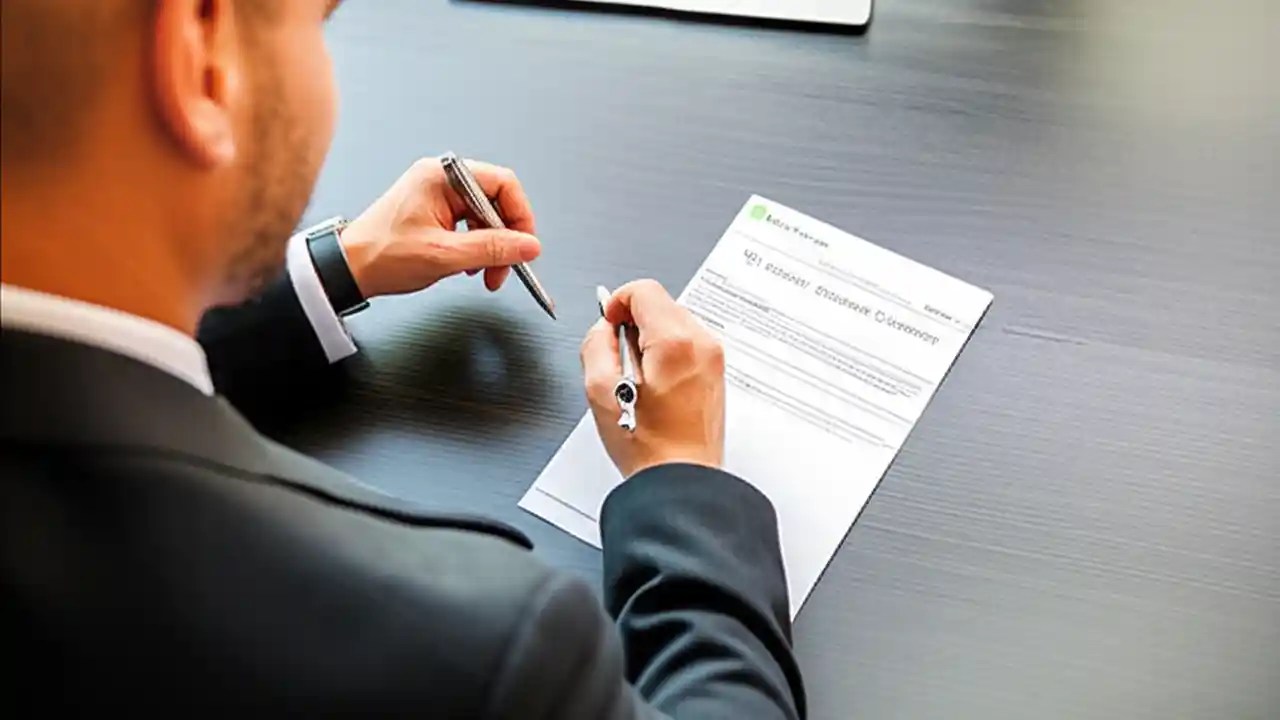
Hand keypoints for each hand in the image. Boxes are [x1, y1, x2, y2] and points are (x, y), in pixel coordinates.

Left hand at [338, 157, 540, 297]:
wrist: (349, 269)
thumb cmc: (381, 255)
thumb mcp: (444, 255)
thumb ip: (491, 249)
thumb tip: (527, 245)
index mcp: (442, 177)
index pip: (503, 183)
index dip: (520, 215)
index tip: (524, 244)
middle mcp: (441, 179)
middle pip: (496, 201)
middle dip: (505, 238)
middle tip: (505, 266)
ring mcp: (437, 194)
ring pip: (485, 216)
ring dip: (491, 247)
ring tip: (485, 273)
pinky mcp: (434, 211)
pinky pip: (469, 224)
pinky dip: (476, 247)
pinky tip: (468, 265)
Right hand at [580, 280, 725, 477]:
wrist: (682, 480)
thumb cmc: (648, 447)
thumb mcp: (600, 392)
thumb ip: (595, 345)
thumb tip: (601, 327)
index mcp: (674, 342)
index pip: (644, 290)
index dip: (617, 302)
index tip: (608, 323)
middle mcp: (701, 344)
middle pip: (660, 304)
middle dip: (634, 322)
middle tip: (618, 358)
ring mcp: (713, 358)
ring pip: (674, 323)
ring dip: (650, 338)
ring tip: (637, 378)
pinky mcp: (716, 372)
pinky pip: (687, 344)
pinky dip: (667, 353)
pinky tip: (654, 386)